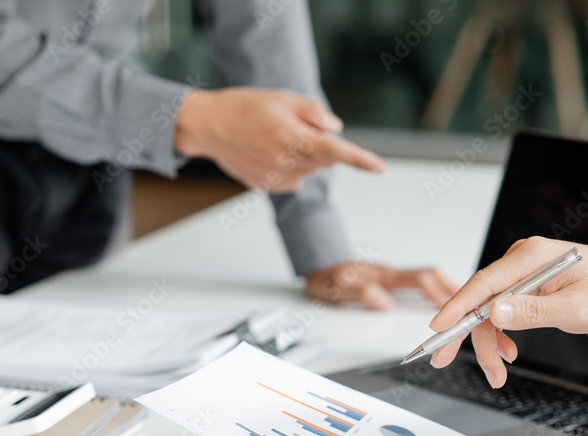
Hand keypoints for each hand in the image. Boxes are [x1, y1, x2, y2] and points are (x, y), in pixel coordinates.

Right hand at [174, 88, 384, 192]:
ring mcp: (274, 177)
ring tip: (277, 138)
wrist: (208, 126)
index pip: (335, 151)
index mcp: (292, 136)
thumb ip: (312, 112)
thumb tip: (335, 128)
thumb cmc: (243, 106)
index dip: (360, 160)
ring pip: (309, 171)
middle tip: (295, 126)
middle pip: (323, 160)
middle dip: (319, 144)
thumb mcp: (281, 97)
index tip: (379, 168)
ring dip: (304, 157)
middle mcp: (284, 161)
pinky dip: (289, 169)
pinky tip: (268, 154)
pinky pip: (292, 181)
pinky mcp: (264, 186)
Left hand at [306, 262, 457, 309]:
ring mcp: (393, 277)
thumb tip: (383, 303)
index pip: (421, 279)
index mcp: (384, 275)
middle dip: (455, 290)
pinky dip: (435, 292)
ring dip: (447, 291)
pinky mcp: (390, 281)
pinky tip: (442, 304)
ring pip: (429, 280)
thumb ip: (359, 294)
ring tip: (465, 309)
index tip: (455, 307)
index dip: (440, 291)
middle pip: (433, 277)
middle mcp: (392, 274)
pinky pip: (420, 284)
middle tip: (473, 307)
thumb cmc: (325, 277)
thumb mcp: (335, 288)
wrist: (316, 265)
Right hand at [428, 236, 587, 387]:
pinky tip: (507, 353)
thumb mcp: (575, 308)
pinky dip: (499, 335)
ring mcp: (520, 273)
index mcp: (532, 256)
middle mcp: (520, 260)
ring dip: (487, 343)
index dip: (458, 306)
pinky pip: (499, 311)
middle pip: (480, 299)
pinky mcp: (522, 286)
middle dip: (464, 334)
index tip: (439, 326)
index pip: (484, 282)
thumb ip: (534, 311)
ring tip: (496, 372)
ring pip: (488, 311)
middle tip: (442, 359)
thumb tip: (496, 312)